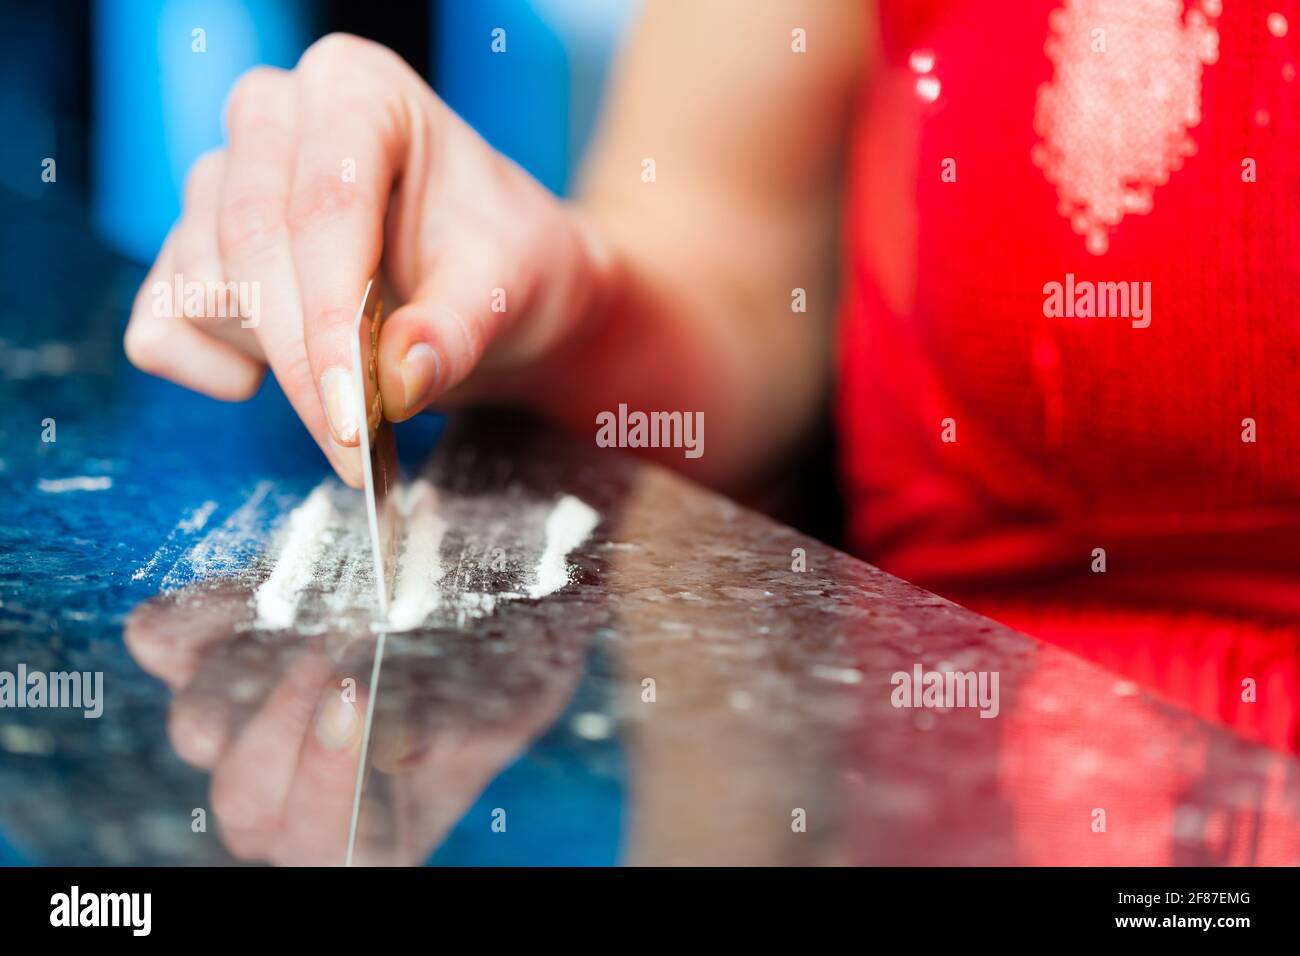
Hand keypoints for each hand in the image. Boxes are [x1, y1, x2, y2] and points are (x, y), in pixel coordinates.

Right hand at [125, 34, 609, 485]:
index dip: (331, 320)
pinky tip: (269, 377)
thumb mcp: (506, 286)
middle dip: (303, 360)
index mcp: (356, 90)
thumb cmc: (501, 260)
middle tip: (356, 444)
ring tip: (354, 386)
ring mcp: (222, 180)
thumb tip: (397, 382)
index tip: (353, 414)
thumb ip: (455, 331)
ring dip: (273, 360)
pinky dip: (205, 365)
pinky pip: (161, 321)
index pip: (323, 206)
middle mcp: (274, 119)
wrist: (494, 283)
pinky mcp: (192, 250)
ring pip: (204, 284)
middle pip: (250, 243)